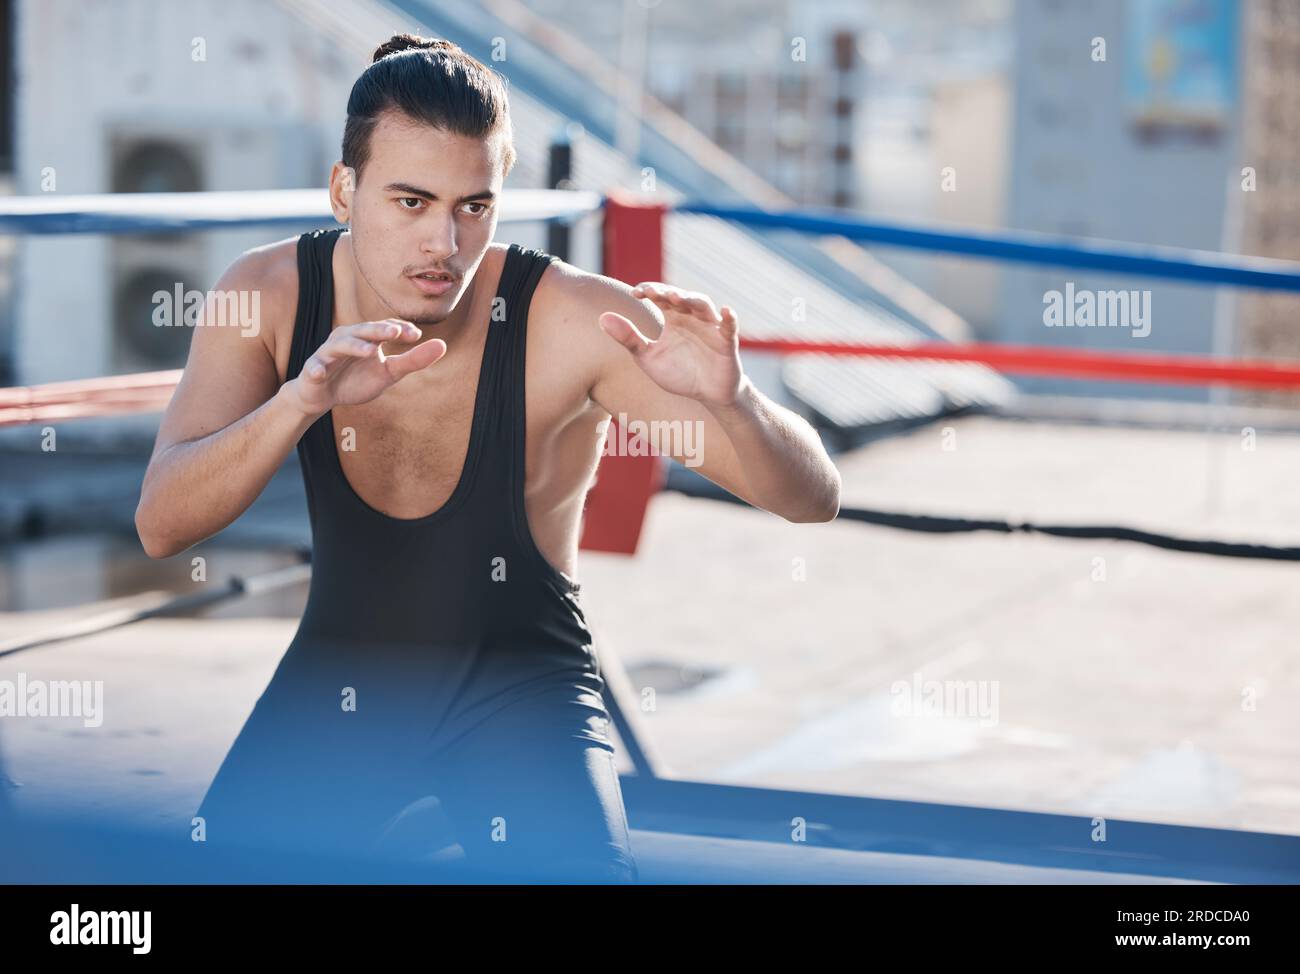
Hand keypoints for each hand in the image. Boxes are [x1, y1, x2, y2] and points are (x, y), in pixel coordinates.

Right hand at [285, 319, 446, 415]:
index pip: (385, 327)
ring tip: (370, 351)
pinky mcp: (313, 369)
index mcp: (367, 337)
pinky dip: (317, 369)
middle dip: (378, 330)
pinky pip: (315, 367)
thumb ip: (413, 360)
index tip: (416, 335)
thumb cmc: (356, 380)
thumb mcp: (388, 372)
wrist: (322, 396)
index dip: (399, 329)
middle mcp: (347, 338)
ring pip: (341, 345)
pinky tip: (320, 372)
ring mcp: (328, 353)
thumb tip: (443, 345)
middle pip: (363, 330)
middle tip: (395, 332)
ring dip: (354, 346)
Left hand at [598, 283, 743, 406]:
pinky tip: (727, 311)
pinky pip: (730, 328)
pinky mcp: (727, 343)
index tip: (635, 293)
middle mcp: (692, 318)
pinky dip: (730, 319)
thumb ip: (628, 338)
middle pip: (681, 297)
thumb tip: (602, 317)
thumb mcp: (648, 357)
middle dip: (667, 293)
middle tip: (653, 292)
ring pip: (703, 306)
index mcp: (672, 319)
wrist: (706, 394)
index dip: (649, 291)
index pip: (660, 297)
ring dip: (691, 300)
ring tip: (677, 298)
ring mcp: (710, 328)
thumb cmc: (678, 373)